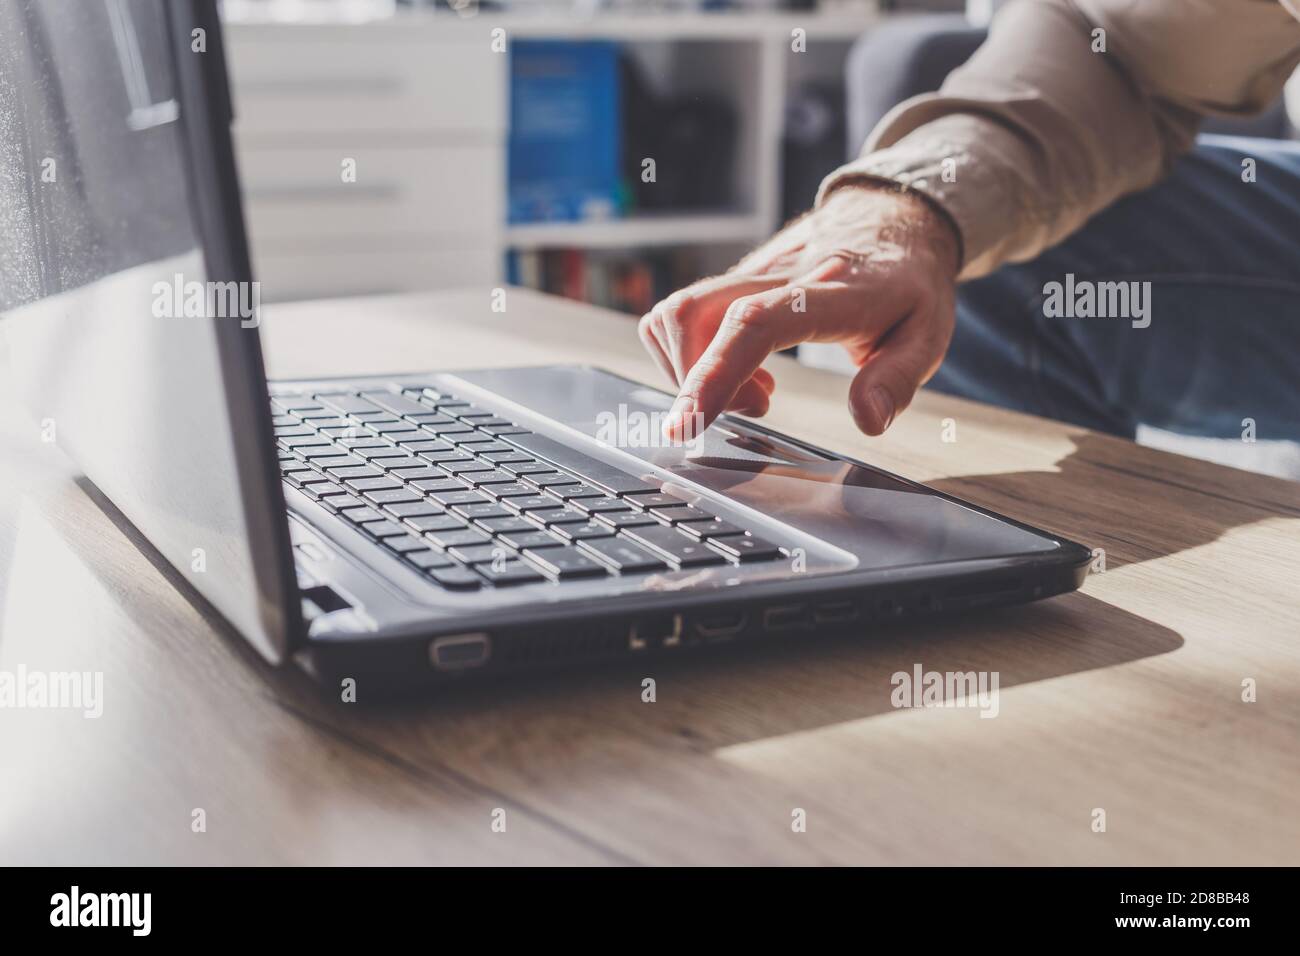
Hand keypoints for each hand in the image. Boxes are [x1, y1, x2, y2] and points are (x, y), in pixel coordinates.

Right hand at [638, 184, 960, 439]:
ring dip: (692, 369)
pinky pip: (680, 314)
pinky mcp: (731, 280)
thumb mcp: (927, 336)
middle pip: (694, 315)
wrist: (891, 219)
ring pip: (676, 313)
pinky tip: (740, 366)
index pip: (754, 324)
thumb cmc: (907, 284)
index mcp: (829, 292)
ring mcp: (748, 274)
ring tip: (753, 389)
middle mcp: (778, 275)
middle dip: (696, 382)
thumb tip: (867, 420)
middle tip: (759, 406)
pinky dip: (689, 354)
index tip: (688, 423)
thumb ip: (897, 379)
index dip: (713, 373)